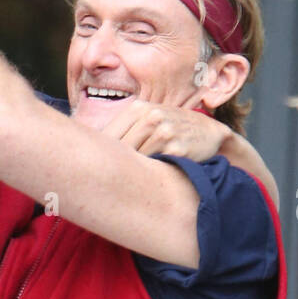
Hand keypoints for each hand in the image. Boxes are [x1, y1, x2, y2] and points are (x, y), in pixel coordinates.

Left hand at [104, 94, 280, 209]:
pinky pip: (152, 168)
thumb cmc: (173, 130)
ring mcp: (164, 132)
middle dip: (107, 168)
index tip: (86, 172)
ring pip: (132, 160)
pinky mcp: (177, 149)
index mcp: (138, 108)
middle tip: (95, 186)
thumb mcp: (149, 119)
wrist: (211, 133)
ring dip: (125, 177)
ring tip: (115, 190)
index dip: (95, 155)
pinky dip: (145, 178)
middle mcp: (150, 116)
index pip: (106, 135)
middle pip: (116, 149)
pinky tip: (139, 188)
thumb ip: (124, 129)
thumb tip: (89, 149)